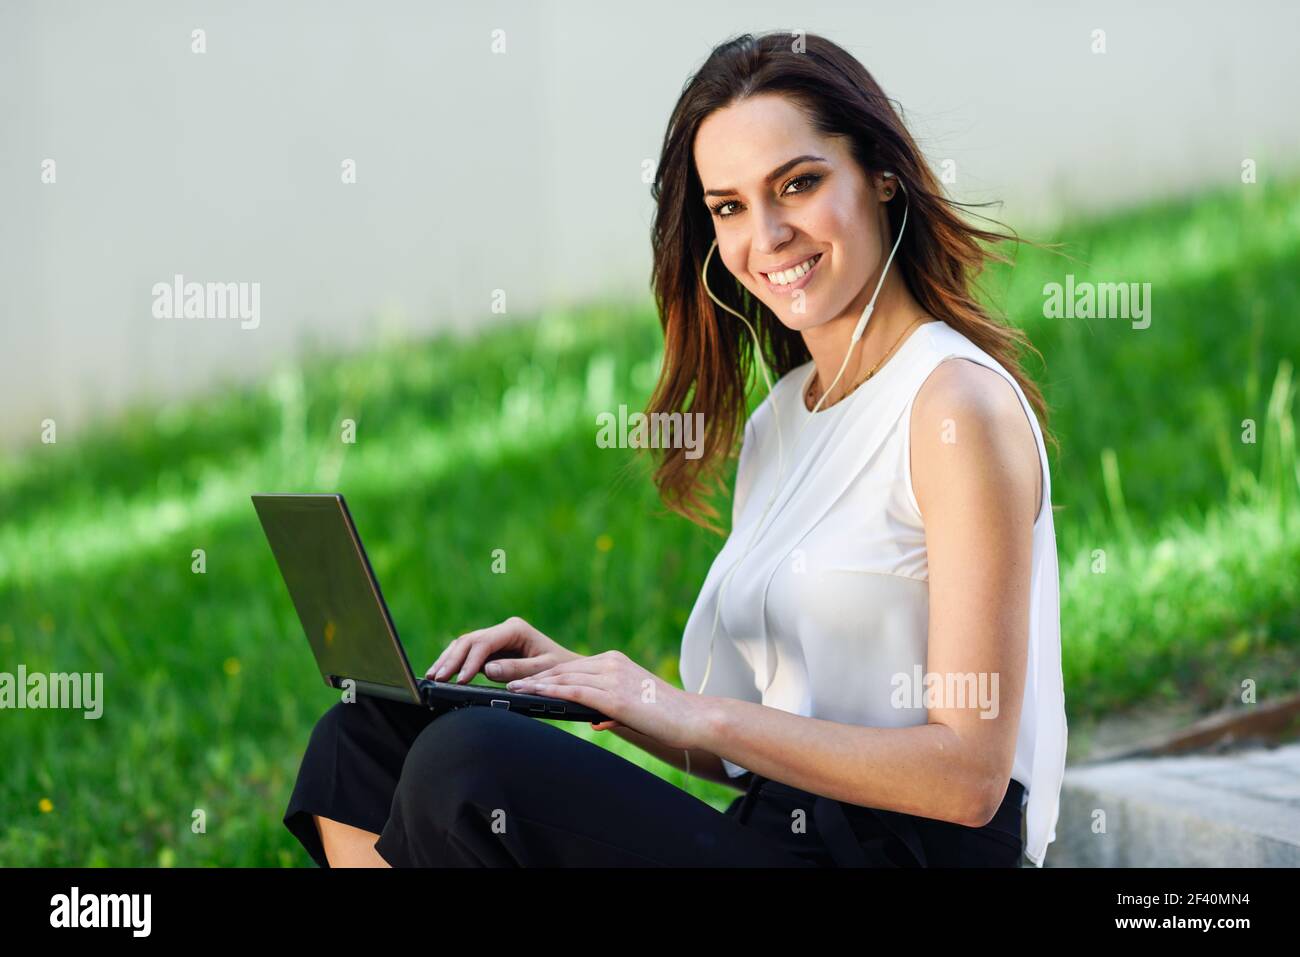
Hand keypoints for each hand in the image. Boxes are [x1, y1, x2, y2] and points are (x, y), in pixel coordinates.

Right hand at [426, 616, 579, 685]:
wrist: (570, 670)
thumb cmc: (561, 670)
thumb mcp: (542, 670)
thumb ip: (516, 670)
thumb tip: (487, 670)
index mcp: (515, 629)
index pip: (485, 643)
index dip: (470, 661)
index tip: (460, 679)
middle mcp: (503, 630)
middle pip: (469, 641)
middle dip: (452, 660)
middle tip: (437, 678)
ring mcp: (496, 639)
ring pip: (464, 645)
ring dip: (448, 660)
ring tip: (432, 676)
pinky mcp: (492, 650)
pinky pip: (468, 653)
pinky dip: (454, 663)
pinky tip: (441, 674)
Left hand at [505, 650, 705, 749]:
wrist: (694, 718)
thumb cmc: (668, 717)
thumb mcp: (635, 707)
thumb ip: (614, 710)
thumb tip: (597, 721)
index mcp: (616, 662)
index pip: (572, 665)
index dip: (546, 672)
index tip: (525, 677)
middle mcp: (612, 663)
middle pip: (563, 667)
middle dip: (533, 674)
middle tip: (508, 678)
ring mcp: (613, 677)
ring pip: (565, 676)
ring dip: (536, 682)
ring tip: (513, 687)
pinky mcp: (614, 695)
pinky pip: (576, 690)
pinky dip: (552, 690)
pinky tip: (535, 693)